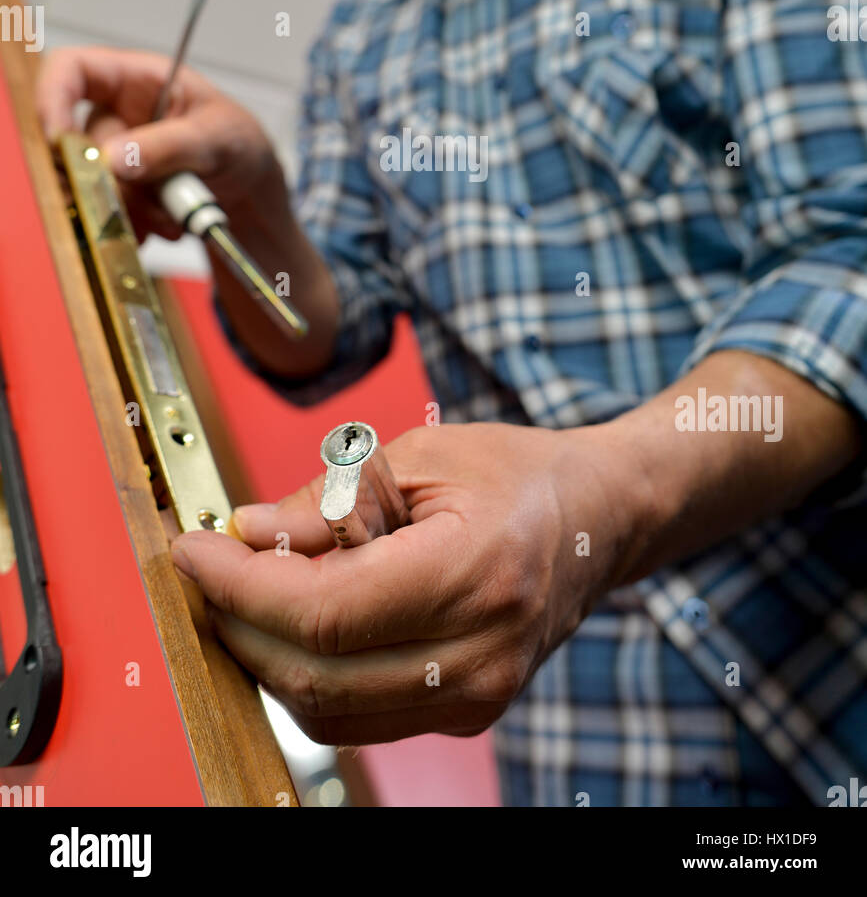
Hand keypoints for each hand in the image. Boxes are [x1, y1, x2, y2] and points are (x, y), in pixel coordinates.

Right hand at [35, 45, 287, 241]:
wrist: (251, 185)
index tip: (58, 141)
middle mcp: (117, 114)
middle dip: (107, 180)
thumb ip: (170, 145)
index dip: (52, 98)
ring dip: (130, 210)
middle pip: (77, 143)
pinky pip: (107, 212)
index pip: (71, 69)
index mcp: (136, 79)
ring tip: (174, 216)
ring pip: (94, 186)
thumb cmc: (239, 141)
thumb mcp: (217, 137)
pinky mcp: (120, 190)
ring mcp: (115, 155)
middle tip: (141, 202)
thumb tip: (113, 160)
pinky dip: (134, 227)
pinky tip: (168, 227)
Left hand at [169, 420, 646, 744]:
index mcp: (477, 572)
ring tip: (244, 592)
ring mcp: (477, 696)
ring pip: (327, 711)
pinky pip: (356, 717)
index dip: (242, 587)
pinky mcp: (465, 715)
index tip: (194, 551)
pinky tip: (293, 622)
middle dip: (239, 622)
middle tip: (206, 570)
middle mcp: (481, 652)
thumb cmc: (516, 476)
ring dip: (264, 655)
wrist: (596, 521)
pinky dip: (306, 676)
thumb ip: (327, 502)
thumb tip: (245, 533)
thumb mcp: (419, 456)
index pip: (328, 612)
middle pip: (317, 674)